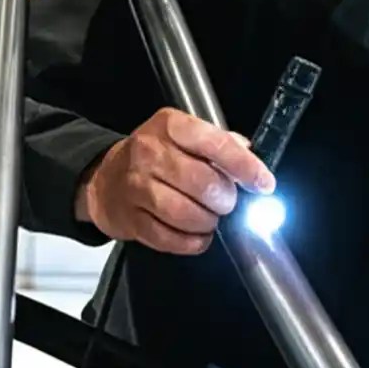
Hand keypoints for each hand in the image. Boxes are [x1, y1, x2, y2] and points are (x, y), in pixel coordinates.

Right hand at [74, 107, 274, 254]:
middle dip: (226, 199)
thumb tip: (253, 159)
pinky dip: (192, 242)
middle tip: (227, 201)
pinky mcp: (131, 220)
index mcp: (171, 126)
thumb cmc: (155, 156)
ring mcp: (137, 187)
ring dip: (209, 222)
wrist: (104, 180)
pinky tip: (196, 233)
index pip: (216, 145)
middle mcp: (150, 153)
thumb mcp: (185, 135)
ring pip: (187, 214)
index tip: (264, 184)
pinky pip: (171, 239)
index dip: (245, 168)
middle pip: (204, 184)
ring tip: (210, 217)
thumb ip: (221, 143)